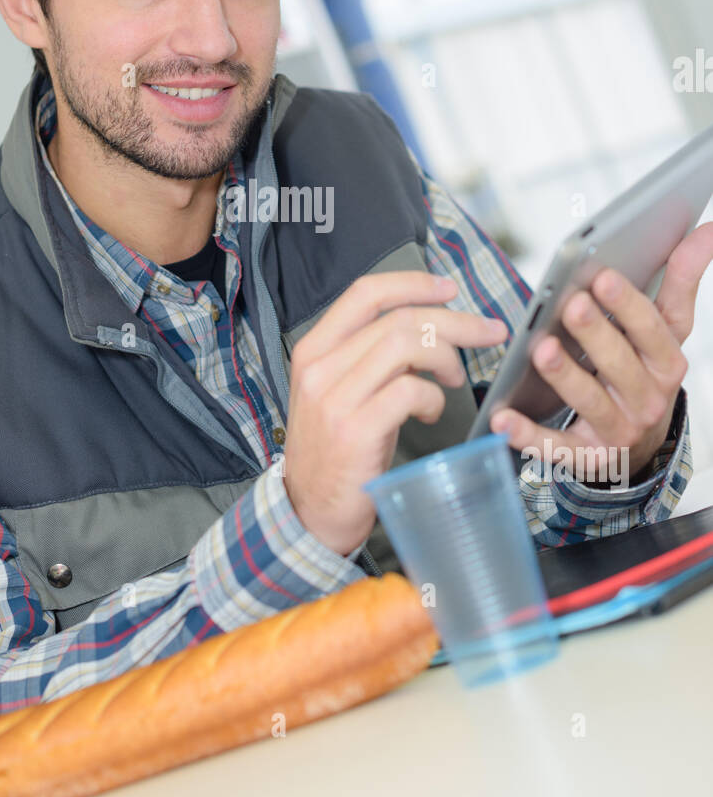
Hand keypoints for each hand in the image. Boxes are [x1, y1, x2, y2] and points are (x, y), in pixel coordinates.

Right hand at [283, 270, 507, 554]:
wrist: (308, 512)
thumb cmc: (335, 451)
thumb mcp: (339, 393)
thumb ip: (370, 358)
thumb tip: (427, 332)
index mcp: (314, 350)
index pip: (365, 293)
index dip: (413, 284)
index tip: (449, 288)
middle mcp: (320, 367)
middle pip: (399, 319)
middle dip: (455, 321)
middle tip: (488, 332)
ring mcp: (335, 398)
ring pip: (406, 346)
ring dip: (446, 357)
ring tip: (454, 380)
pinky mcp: (355, 430)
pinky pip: (410, 391)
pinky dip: (433, 398)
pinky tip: (432, 412)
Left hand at [490, 222, 712, 484]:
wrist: (637, 443)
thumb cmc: (643, 369)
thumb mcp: (666, 328)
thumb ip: (681, 279)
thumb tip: (706, 228)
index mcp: (667, 362)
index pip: (653, 331)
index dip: (629, 306)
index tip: (605, 277)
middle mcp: (648, 397)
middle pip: (620, 363)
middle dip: (596, 333)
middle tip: (571, 305)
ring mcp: (617, 429)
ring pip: (590, 401)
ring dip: (566, 376)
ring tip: (541, 350)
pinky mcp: (585, 456)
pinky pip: (555, 447)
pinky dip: (528, 435)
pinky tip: (503, 418)